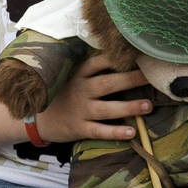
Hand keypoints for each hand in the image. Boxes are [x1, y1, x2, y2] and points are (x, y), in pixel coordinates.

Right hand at [35, 54, 151, 141]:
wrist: (36, 118)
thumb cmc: (63, 93)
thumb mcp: (72, 76)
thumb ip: (93, 69)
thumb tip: (124, 54)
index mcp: (79, 73)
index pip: (99, 62)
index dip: (118, 58)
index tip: (138, 54)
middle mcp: (80, 90)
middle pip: (107, 83)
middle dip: (130, 79)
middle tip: (151, 77)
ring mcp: (80, 109)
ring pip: (106, 109)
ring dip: (129, 107)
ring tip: (148, 106)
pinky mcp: (79, 128)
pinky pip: (99, 131)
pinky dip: (115, 132)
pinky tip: (131, 132)